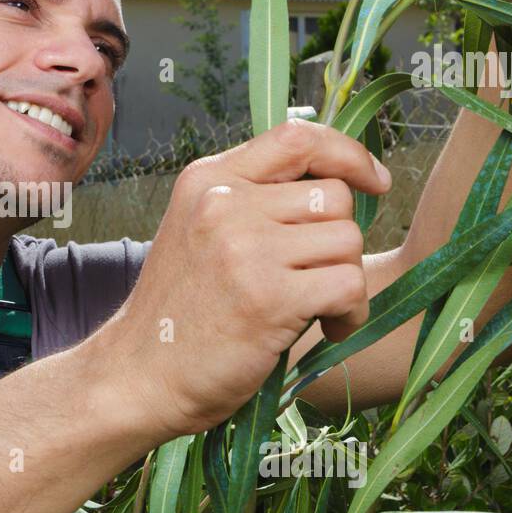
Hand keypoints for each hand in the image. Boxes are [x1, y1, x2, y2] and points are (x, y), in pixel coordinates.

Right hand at [94, 119, 390, 438]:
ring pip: (348, 241)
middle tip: (316, 278)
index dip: (348, 155)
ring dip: (346, 279)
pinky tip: (326, 329)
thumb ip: (250, 200)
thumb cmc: (179, 311)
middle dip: (340, 241)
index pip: (298, 137)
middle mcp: (224, 204)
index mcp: (207, 180)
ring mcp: (246, 249)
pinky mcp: (269, 298)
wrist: (139, 375)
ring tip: (317, 309)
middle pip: (335, 197)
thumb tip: (340, 183)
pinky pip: (350, 285)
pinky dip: (351, 313)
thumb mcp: (198, 230)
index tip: (372, 181)